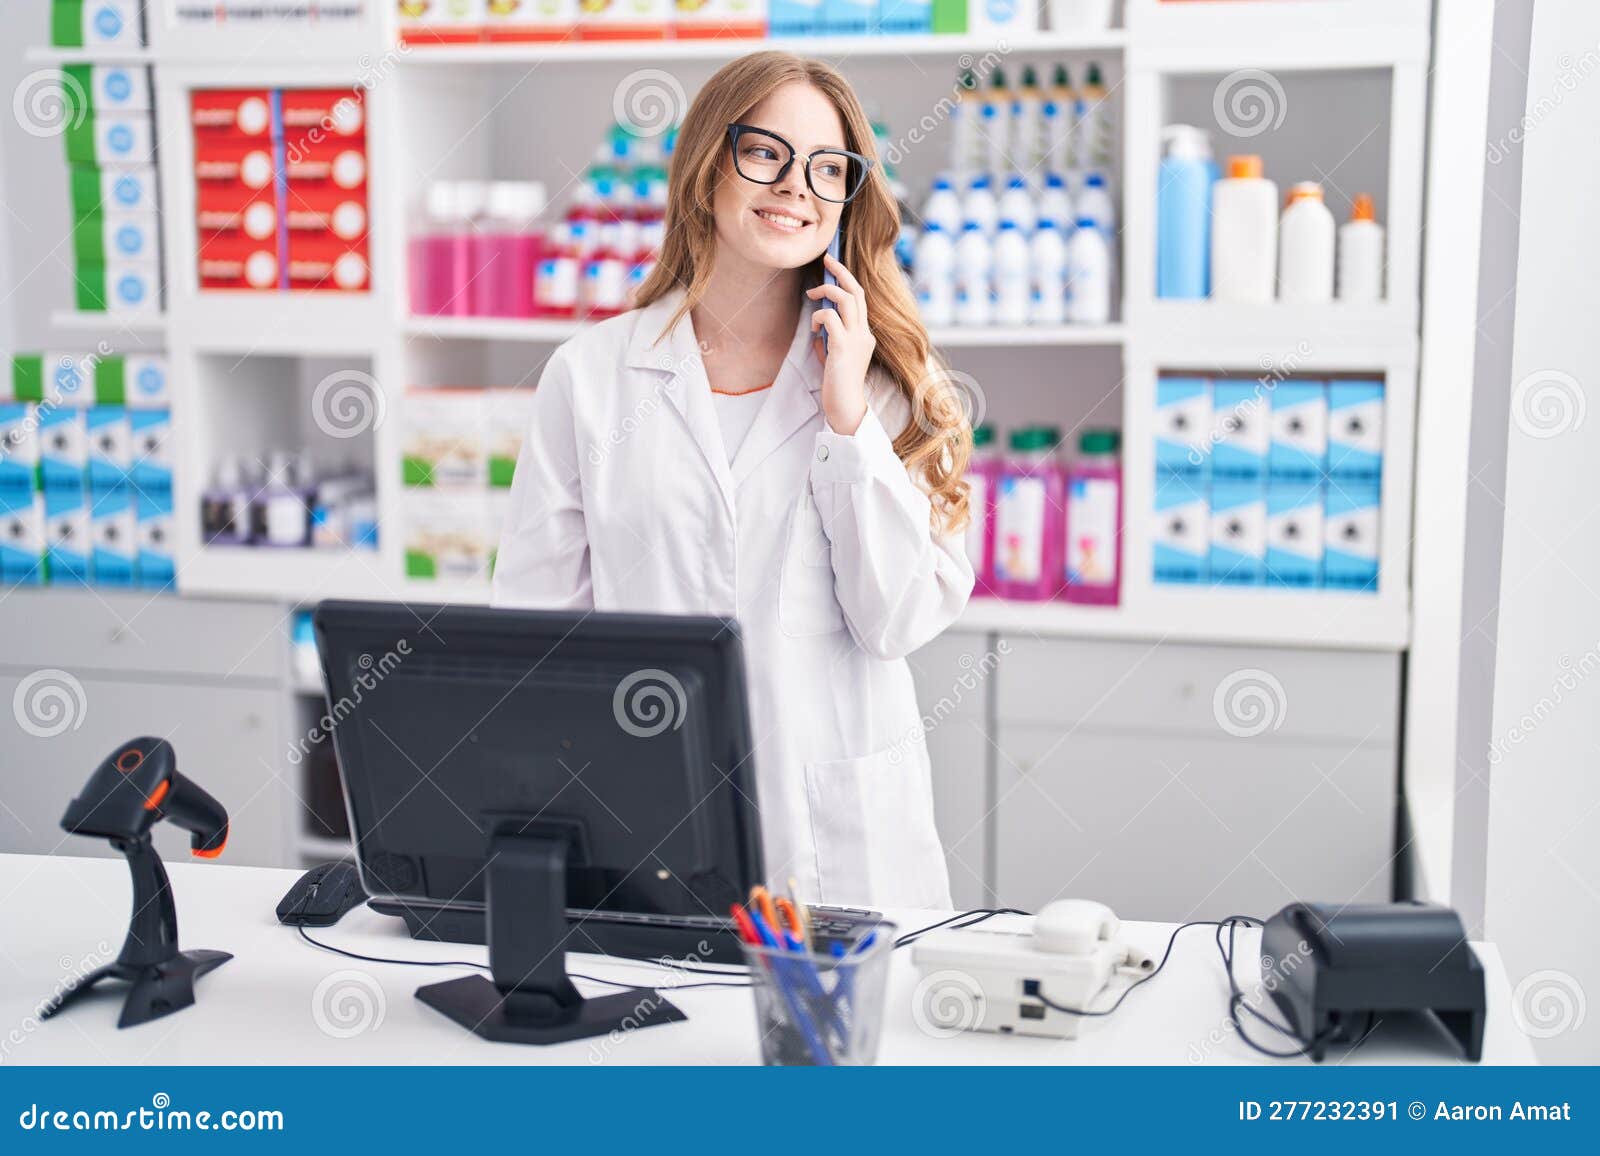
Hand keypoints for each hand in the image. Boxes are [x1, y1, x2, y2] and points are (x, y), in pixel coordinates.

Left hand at [806, 252, 872, 434]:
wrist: (845, 407)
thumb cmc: (838, 385)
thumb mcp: (835, 357)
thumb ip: (831, 341)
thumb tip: (819, 330)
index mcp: (865, 335)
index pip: (860, 299)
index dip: (848, 279)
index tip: (834, 266)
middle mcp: (864, 334)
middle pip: (857, 291)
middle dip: (840, 272)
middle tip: (826, 259)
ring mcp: (857, 339)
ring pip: (846, 299)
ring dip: (826, 291)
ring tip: (811, 294)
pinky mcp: (844, 347)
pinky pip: (829, 318)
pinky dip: (818, 317)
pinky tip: (813, 331)